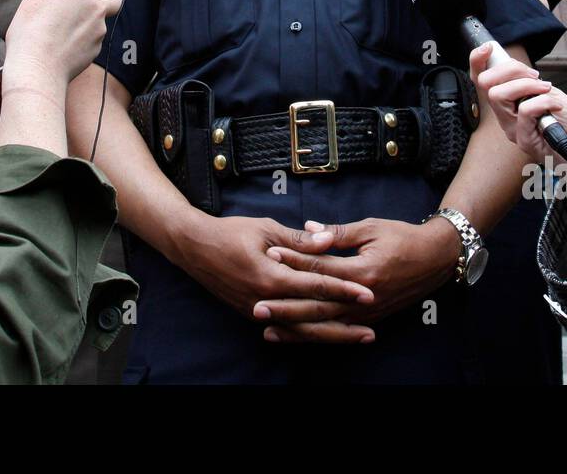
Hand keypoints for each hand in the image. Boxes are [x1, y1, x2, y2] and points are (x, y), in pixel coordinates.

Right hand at [4, 0, 128, 85]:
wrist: (37, 67)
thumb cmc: (30, 32)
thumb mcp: (35, 0)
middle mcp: (94, 6)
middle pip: (115, 0)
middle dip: (108, 1)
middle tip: (92, 6)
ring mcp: (99, 28)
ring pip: (101, 22)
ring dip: (90, 24)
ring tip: (64, 33)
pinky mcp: (98, 47)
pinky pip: (94, 40)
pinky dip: (85, 42)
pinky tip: (66, 46)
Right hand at [172, 215, 375, 337]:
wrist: (194, 248)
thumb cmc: (230, 233)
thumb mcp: (267, 229)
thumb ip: (300, 240)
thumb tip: (329, 240)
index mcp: (272, 277)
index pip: (316, 287)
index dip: (344, 290)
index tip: (369, 293)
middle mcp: (266, 301)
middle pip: (312, 318)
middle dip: (344, 324)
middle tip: (372, 330)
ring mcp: (258, 312)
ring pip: (300, 331)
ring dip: (330, 335)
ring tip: (357, 337)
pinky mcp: (253, 314)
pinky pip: (286, 329)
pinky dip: (308, 334)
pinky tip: (325, 336)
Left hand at [253, 217, 458, 341]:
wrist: (436, 258)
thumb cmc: (403, 237)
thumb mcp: (371, 228)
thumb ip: (338, 233)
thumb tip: (309, 229)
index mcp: (363, 270)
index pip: (321, 268)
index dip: (294, 261)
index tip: (269, 254)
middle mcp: (364, 296)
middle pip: (318, 304)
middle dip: (286, 306)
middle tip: (257, 306)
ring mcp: (368, 310)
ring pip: (326, 323)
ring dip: (297, 326)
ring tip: (268, 328)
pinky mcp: (371, 317)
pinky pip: (339, 328)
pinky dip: (317, 332)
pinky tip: (298, 335)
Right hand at [468, 44, 566, 176]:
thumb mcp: (550, 93)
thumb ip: (530, 83)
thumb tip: (514, 65)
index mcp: (509, 106)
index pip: (482, 82)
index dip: (478, 61)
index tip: (488, 48)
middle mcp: (506, 119)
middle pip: (486, 85)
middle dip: (512, 70)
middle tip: (535, 75)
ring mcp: (514, 131)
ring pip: (499, 95)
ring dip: (526, 84)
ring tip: (547, 89)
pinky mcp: (526, 142)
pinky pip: (524, 111)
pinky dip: (544, 101)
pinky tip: (557, 107)